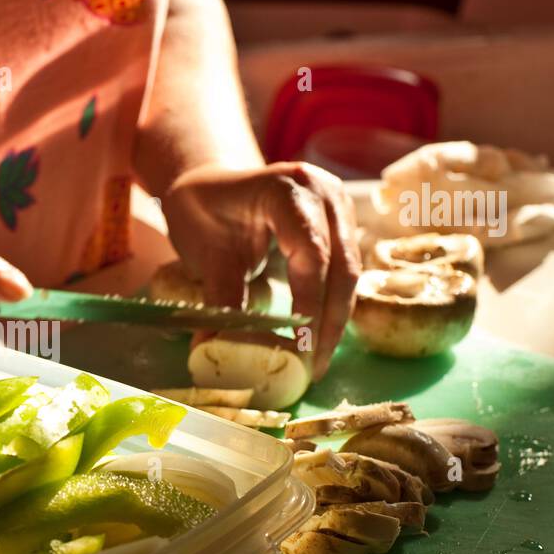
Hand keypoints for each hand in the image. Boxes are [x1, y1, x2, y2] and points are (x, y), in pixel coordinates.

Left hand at [161, 161, 360, 377]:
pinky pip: (344, 272)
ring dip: (335, 320)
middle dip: (329, 322)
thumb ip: (220, 301)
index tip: (300, 349)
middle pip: (341, 266)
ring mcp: (338, 206)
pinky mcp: (342, 225)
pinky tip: (317, 338)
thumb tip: (214, 352)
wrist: (210, 184)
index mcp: (286, 188)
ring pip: (349, 273)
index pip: (311, 254)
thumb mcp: (208, 255)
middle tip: (312, 368)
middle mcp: (322, 191)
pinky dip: (332, 306)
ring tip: (314, 362)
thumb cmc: (204, 212)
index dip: (310, 305)